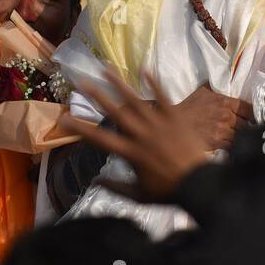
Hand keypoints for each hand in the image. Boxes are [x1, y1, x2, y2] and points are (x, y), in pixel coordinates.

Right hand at [58, 69, 210, 203]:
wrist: (200, 184)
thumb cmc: (169, 192)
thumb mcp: (139, 196)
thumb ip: (116, 188)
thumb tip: (95, 182)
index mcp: (130, 154)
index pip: (100, 139)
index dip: (81, 129)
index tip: (64, 119)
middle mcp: (141, 135)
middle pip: (115, 112)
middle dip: (97, 96)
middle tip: (82, 82)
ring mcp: (159, 124)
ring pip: (135, 100)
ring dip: (119, 83)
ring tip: (106, 68)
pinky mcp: (176, 117)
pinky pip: (163, 97)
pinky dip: (154, 82)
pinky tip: (144, 67)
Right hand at [170, 82, 252, 151]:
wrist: (173, 125)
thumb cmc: (188, 107)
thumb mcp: (203, 91)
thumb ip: (217, 88)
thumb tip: (226, 82)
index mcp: (225, 102)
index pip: (249, 108)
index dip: (253, 114)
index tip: (254, 117)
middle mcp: (226, 116)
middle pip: (247, 124)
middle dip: (248, 127)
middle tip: (250, 129)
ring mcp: (223, 130)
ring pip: (241, 135)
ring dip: (242, 137)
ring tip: (243, 138)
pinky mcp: (218, 143)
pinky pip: (233, 146)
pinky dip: (235, 146)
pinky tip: (235, 146)